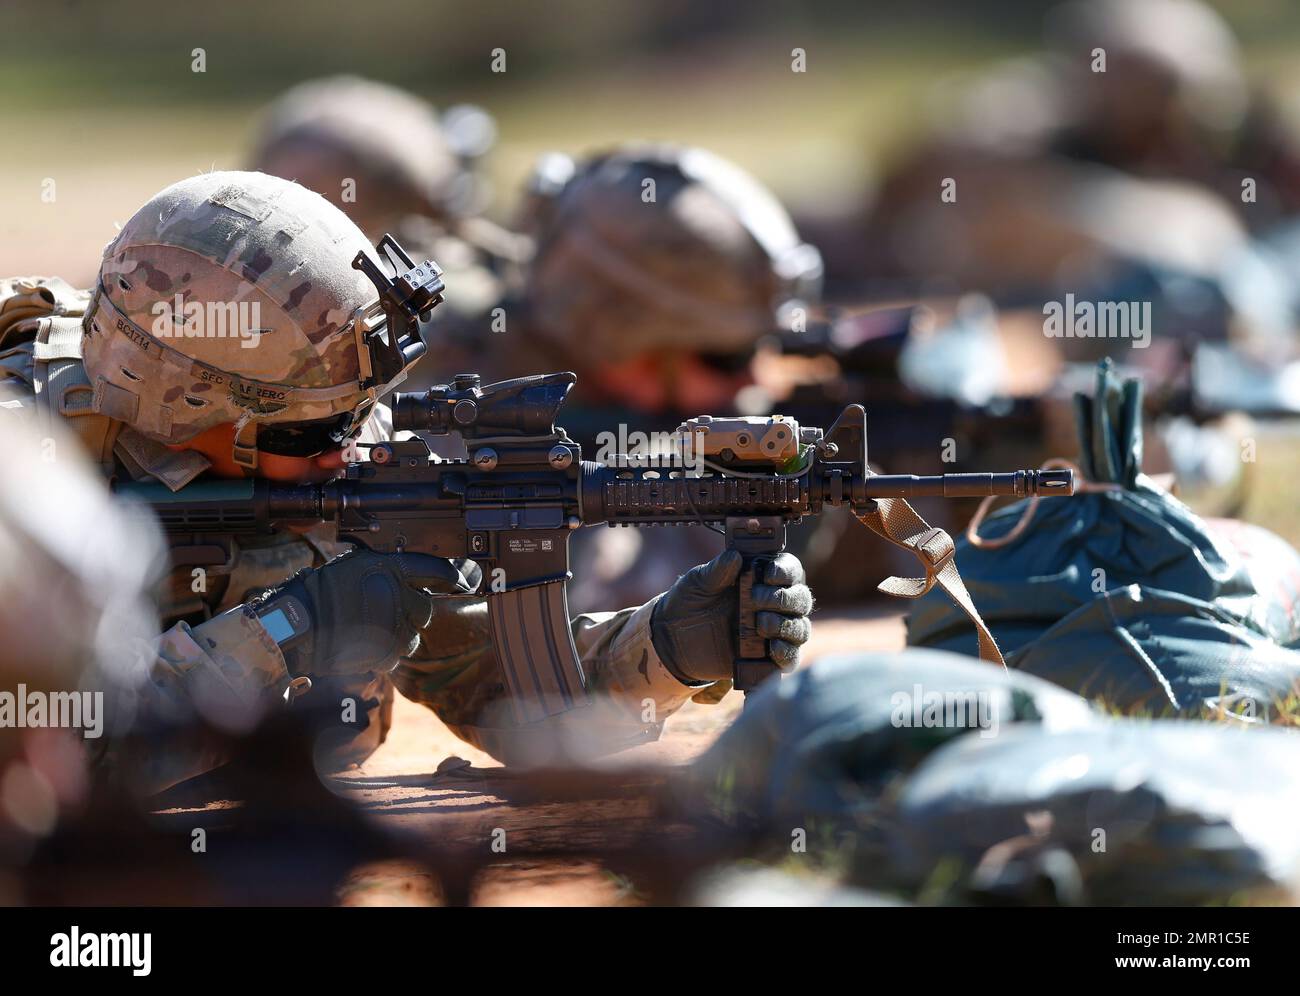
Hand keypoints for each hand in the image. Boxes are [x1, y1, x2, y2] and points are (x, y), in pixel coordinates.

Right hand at [256, 549, 471, 676]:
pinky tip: (365, 643)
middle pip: (425, 609)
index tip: (463, 580)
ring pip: (413, 635)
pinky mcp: (386, 652)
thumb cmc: (322, 592)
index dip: (453, 575)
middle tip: (390, 611)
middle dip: (413, 611)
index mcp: (391, 570)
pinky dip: (385, 651)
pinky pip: (396, 654)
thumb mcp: (355, 566)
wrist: (299, 624)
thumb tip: (412, 579)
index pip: (436, 570)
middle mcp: (398, 596)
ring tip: (371, 628)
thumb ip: (387, 571)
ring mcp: (394, 627)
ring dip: (399, 634)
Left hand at [650, 550, 812, 683]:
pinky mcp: (766, 658)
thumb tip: (734, 555)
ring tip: (760, 625)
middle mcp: (771, 604)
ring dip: (787, 625)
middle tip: (754, 600)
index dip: (786, 570)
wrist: (671, 641)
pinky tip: (772, 648)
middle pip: (800, 598)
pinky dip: (787, 653)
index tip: (769, 574)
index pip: (789, 569)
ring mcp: (772, 631)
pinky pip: (791, 658)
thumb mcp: (697, 583)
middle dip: (784, 598)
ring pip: (800, 628)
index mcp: (759, 579)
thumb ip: (716, 570)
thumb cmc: (688, 605)